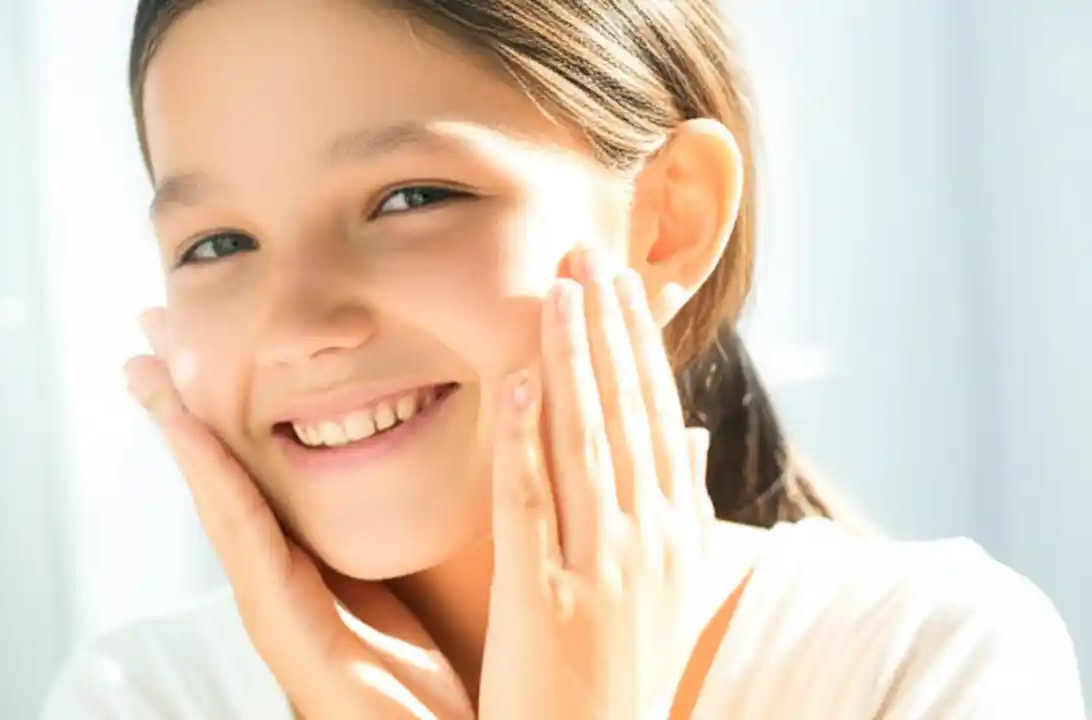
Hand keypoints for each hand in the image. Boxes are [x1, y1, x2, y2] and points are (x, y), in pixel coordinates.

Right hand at [124, 309, 473, 719]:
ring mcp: (267, 601)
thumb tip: (385, 465)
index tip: (193, 341)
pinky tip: (186, 428)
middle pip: (218, 468)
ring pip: (216, 491)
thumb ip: (372, 539)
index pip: (250, 465)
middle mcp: (273, 576)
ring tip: (144, 361)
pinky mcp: (279, 625)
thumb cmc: (421, 682)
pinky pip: (243, 532)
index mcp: (300, 563)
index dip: (216, 403)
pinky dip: (211, 476)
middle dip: (180, 397)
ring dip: (176, 424)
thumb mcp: (395, 590)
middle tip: (148, 323)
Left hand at [477, 249, 715, 719]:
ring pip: (586, 441)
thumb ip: (679, 504)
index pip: (655, 415)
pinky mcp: (547, 600)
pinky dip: (527, 436)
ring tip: (561, 289)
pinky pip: (533, 502)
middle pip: (625, 412)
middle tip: (589, 251)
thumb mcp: (671, 584)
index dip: (637, 344)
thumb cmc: (626, 672)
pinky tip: (519, 378)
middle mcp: (649, 541)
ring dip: (574, 358)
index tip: (621, 282)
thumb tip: (691, 429)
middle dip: (608, 328)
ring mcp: (602, 568)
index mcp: (677, 534)